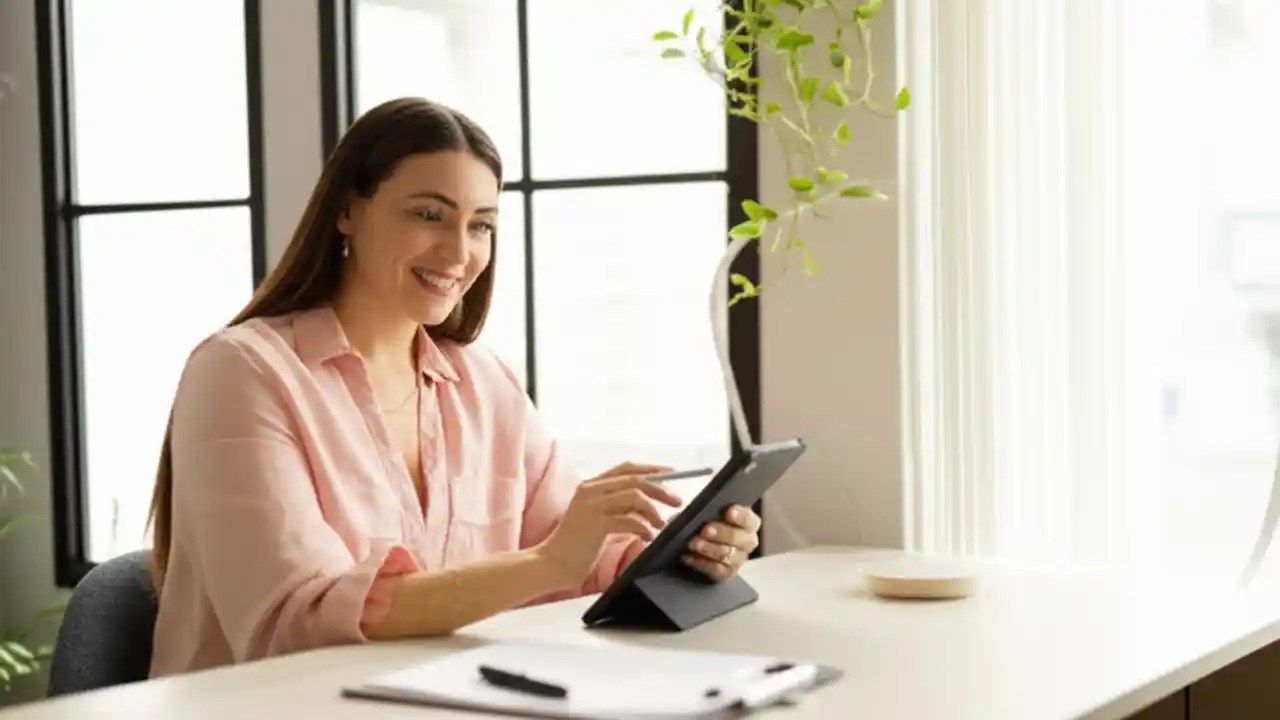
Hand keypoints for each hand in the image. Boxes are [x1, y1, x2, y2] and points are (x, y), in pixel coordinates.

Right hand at [538, 462, 682, 586]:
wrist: (550, 565)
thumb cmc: (577, 546)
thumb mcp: (599, 519)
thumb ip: (619, 508)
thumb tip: (650, 504)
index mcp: (591, 486)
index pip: (627, 468)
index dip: (652, 469)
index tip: (673, 474)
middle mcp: (590, 490)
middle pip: (635, 480)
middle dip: (661, 489)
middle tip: (677, 501)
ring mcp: (591, 506)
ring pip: (634, 496)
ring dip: (654, 510)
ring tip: (661, 525)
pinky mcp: (594, 525)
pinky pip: (629, 520)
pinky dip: (644, 528)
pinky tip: (647, 537)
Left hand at [681, 504, 760, 582]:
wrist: (699, 543)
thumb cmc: (707, 522)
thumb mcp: (708, 511)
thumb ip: (709, 508)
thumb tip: (697, 504)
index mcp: (748, 523)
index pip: (748, 519)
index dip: (741, 516)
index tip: (729, 512)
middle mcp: (747, 542)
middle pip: (738, 538)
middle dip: (721, 533)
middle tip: (705, 530)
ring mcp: (738, 559)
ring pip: (726, 555)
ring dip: (708, 548)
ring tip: (692, 544)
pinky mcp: (726, 573)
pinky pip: (716, 570)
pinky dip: (700, 563)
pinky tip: (688, 557)